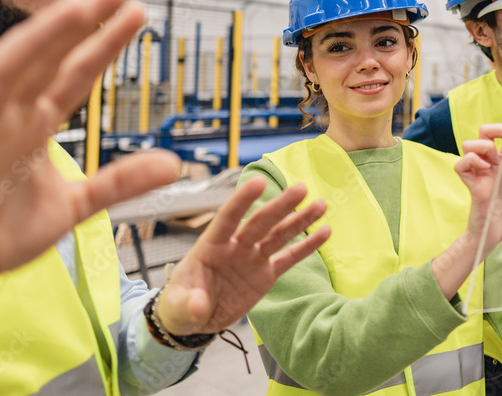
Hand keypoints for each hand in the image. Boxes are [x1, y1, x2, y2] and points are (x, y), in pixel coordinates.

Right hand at [0, 0, 179, 324]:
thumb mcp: (73, 207)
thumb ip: (120, 182)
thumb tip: (174, 163)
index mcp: (34, 125)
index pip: (75, 74)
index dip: (104, 43)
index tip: (135, 12)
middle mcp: (6, 118)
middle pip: (47, 61)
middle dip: (80, 25)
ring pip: (9, 73)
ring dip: (40, 38)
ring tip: (75, 5)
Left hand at [156, 177, 329, 335]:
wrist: (194, 320)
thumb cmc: (179, 305)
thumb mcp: (177, 306)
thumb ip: (188, 303)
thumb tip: (197, 306)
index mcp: (211, 245)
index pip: (228, 217)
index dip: (243, 200)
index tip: (258, 181)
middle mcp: (235, 246)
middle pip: (260, 222)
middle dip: (280, 206)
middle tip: (301, 189)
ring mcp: (252, 258)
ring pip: (278, 235)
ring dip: (299, 220)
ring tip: (321, 204)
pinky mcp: (266, 274)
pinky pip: (289, 258)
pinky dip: (306, 246)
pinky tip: (324, 232)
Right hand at [454, 104, 501, 255]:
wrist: (494, 234)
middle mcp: (488, 164)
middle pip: (485, 131)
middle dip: (499, 129)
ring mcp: (477, 172)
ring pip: (470, 143)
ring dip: (485, 146)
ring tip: (494, 162)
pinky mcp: (469, 183)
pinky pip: (461, 163)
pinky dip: (472, 161)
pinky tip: (484, 168)